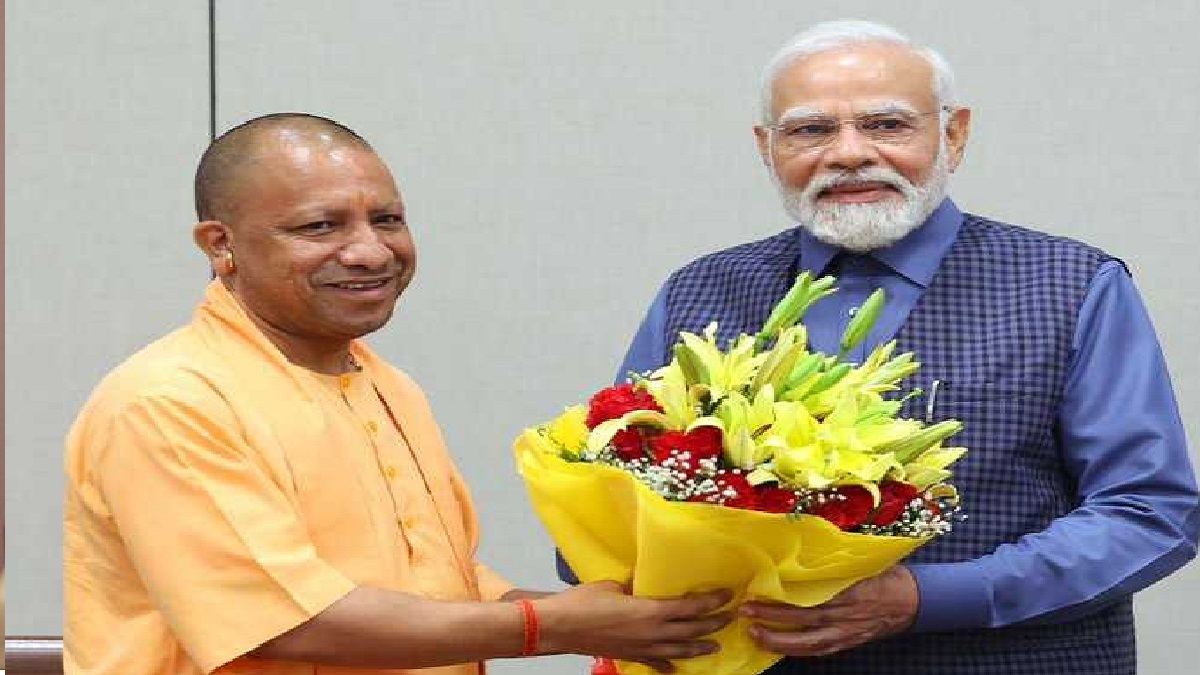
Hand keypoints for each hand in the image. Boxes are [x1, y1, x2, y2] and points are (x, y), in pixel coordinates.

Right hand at [536, 581, 733, 672]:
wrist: (560, 628)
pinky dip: (668, 665)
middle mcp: (653, 632)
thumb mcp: (614, 584)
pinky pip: (655, 663)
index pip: (691, 606)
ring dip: (699, 648)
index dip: (711, 601)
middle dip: (713, 624)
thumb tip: (644, 580)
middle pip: (692, 630)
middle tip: (729, 618)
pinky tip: (676, 668)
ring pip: (679, 651)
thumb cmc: (584, 602)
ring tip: (715, 646)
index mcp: (651, 610)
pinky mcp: (631, 656)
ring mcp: (643, 648)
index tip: (727, 594)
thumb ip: (634, 584)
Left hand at [739, 565, 917, 656]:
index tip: (758, 590)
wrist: (910, 601)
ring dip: (779, 641)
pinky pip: (818, 651)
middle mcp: (845, 615)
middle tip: (746, 612)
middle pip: (803, 620)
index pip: (809, 596)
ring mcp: (845, 632)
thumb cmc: (883, 575)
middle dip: (772, 619)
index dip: (782, 597)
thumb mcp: (860, 562)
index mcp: (848, 591)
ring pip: (808, 643)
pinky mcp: (846, 643)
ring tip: (754, 635)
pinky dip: (796, 651)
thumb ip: (832, 561)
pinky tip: (777, 648)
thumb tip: (802, 544)